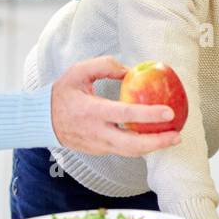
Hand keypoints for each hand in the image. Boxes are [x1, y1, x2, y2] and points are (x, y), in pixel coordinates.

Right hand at [50, 56, 181, 155]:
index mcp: (92, 111)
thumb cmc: (61, 94)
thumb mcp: (79, 71)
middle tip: (177, 135)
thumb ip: (105, 66)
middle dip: (158, 142)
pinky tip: (153, 138)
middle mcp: (97, 132)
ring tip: (171, 138)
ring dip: (153, 147)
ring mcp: (98, 145)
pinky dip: (140, 147)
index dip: (149, 115)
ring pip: (130, 152)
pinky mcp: (99, 151)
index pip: (126, 115)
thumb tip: (130, 71)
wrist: (41, 120)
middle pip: (133, 144)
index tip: (168, 113)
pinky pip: (123, 151)